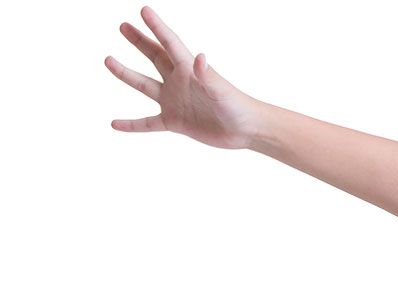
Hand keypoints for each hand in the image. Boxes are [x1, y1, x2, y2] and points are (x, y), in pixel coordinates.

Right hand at [105, 6, 263, 148]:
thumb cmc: (238, 107)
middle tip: (123, 25)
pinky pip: (147, 123)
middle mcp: (178, 82)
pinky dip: (132, 124)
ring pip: (144, 85)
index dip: (156, 27)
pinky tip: (115, 124)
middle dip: (139, 41)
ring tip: (108, 60)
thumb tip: (200, 56)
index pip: (169, 43)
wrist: (245, 131)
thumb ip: (208, 75)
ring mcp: (174, 101)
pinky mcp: (175, 122)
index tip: (143, 10)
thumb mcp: (221, 90)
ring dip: (126, 74)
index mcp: (189, 70)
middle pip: (154, 57)